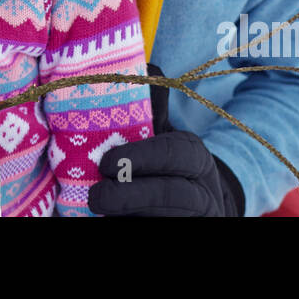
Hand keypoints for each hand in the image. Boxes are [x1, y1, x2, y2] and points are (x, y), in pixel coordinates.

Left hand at [87, 62, 244, 216]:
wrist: (194, 205)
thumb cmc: (166, 162)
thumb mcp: (163, 133)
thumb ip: (152, 108)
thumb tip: (141, 68)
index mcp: (194, 156)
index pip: (175, 155)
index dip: (142, 158)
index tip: (108, 163)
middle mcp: (202, 191)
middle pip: (173, 196)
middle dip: (133, 196)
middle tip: (96, 196)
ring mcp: (193, 218)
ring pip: (167, 218)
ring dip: (130, 215)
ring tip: (97, 207)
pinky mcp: (181, 230)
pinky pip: (154, 228)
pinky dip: (131, 225)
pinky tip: (109, 222)